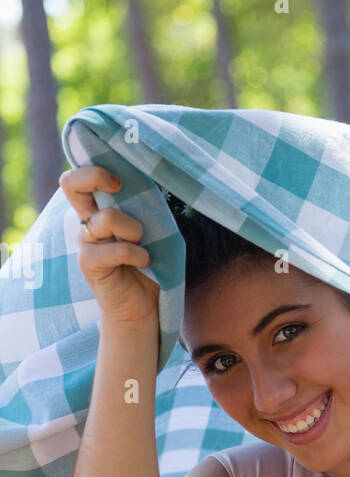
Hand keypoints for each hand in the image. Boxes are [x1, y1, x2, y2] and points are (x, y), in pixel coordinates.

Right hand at [60, 165, 159, 327]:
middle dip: (95, 176)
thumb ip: (144, 208)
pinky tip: (144, 263)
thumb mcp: (152, 230)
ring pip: (108, 218)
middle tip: (118, 187)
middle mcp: (88, 222)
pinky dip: (138, 254)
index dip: (96, 169)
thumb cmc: (150, 266)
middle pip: (71, 184)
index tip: (120, 180)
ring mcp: (85, 242)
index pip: (82, 179)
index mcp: (101, 210)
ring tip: (142, 247)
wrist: (143, 307)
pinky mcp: (88, 263)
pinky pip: (117, 248)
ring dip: (134, 231)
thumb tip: (151, 183)